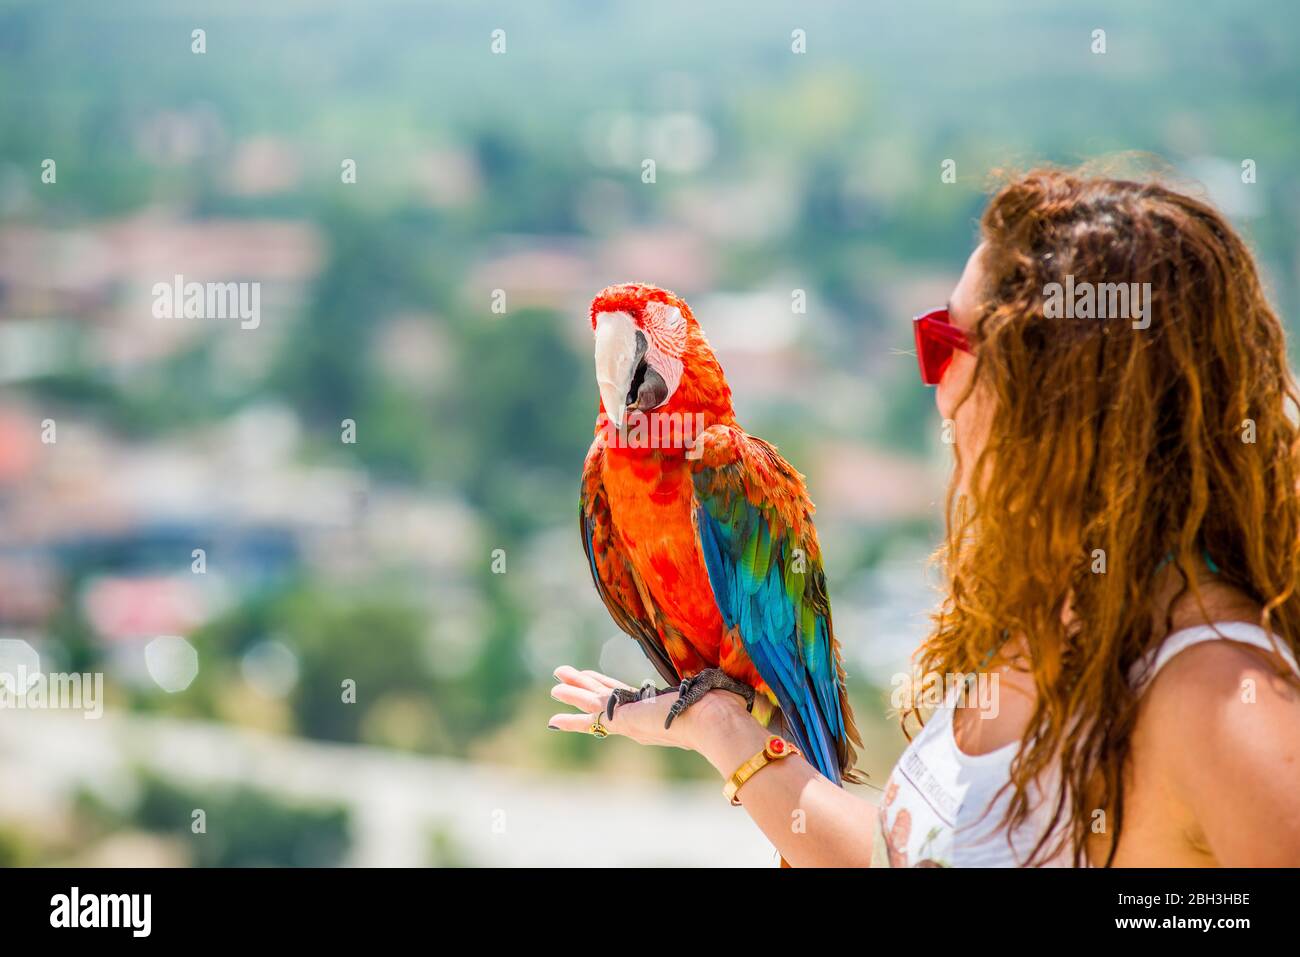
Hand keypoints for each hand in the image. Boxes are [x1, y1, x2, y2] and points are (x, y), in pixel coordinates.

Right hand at [547, 665, 745, 753]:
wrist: (712, 722)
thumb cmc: (716, 709)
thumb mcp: (707, 694)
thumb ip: (712, 692)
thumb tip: (737, 692)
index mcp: (654, 716)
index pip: (625, 702)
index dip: (609, 694)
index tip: (598, 688)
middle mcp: (638, 722)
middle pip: (604, 704)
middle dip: (584, 694)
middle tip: (562, 689)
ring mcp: (629, 720)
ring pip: (594, 704)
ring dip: (573, 693)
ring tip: (554, 688)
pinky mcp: (623, 717)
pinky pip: (592, 704)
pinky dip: (574, 695)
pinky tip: (557, 689)